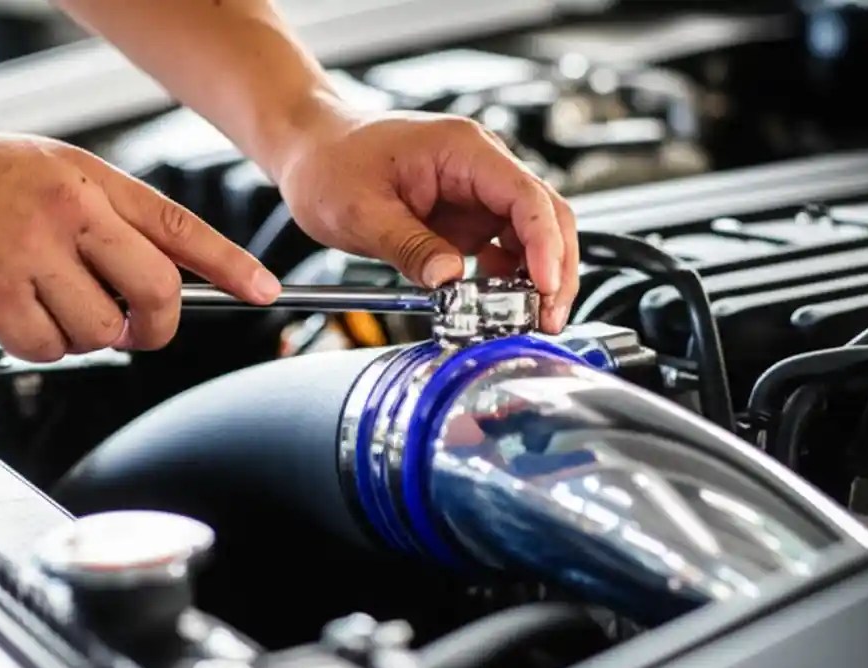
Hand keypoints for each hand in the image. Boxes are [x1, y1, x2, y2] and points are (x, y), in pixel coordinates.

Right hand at [0, 127, 279, 360]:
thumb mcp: (58, 171)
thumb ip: (116, 217)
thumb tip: (175, 270)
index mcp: (91, 183)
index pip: (181, 227)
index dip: (231, 265)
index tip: (264, 290)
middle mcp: (69, 217)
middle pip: (157, 292)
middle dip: (157, 324)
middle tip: (139, 323)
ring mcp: (31, 258)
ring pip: (102, 331)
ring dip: (86, 332)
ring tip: (49, 298)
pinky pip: (48, 349)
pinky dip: (41, 345)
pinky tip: (17, 311)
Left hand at [273, 109, 577, 332]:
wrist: (312, 148)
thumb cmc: (330, 161)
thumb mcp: (361, 211)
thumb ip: (409, 246)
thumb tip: (449, 280)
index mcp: (462, 150)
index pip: (525, 196)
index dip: (544, 244)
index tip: (544, 286)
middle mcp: (479, 168)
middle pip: (545, 216)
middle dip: (555, 268)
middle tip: (548, 317)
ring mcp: (476, 194)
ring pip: (532, 236)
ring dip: (537, 278)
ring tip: (530, 320)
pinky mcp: (467, 219)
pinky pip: (504, 249)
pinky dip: (510, 280)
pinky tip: (502, 305)